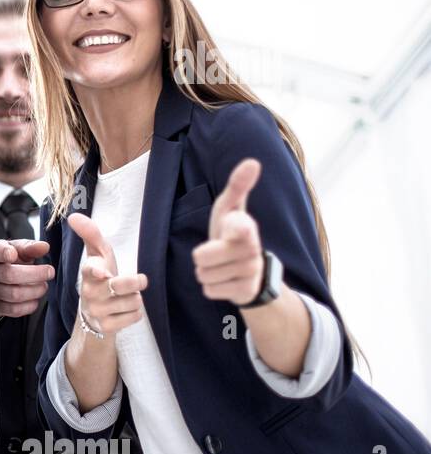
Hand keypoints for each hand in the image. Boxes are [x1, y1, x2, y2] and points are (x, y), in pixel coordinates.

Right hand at [0, 239, 54, 317]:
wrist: (2, 278)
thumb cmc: (12, 260)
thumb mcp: (20, 250)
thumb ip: (30, 247)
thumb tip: (44, 247)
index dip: (3, 253)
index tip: (12, 255)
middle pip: (9, 275)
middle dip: (34, 274)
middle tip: (50, 272)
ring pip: (13, 294)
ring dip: (34, 291)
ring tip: (43, 286)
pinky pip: (13, 310)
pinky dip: (29, 305)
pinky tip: (34, 298)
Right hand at [67, 213, 146, 336]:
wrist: (94, 314)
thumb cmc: (101, 277)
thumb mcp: (98, 255)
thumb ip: (91, 234)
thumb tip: (73, 216)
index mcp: (88, 273)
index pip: (91, 269)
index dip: (98, 271)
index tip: (104, 273)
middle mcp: (89, 292)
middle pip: (121, 285)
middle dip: (136, 282)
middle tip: (141, 280)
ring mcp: (97, 311)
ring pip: (133, 301)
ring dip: (136, 299)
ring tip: (126, 298)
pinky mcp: (106, 327)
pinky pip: (134, 317)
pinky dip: (135, 313)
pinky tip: (124, 311)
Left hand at [192, 158, 263, 305]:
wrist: (251, 272)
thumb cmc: (231, 234)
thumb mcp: (230, 210)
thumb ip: (238, 187)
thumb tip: (252, 161)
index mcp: (246, 226)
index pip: (239, 227)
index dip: (235, 229)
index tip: (237, 226)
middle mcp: (252, 249)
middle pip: (200, 257)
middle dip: (201, 257)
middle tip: (216, 252)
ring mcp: (250, 272)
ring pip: (203, 275)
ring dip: (206, 272)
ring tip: (221, 266)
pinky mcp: (245, 292)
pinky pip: (209, 291)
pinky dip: (212, 287)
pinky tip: (227, 280)